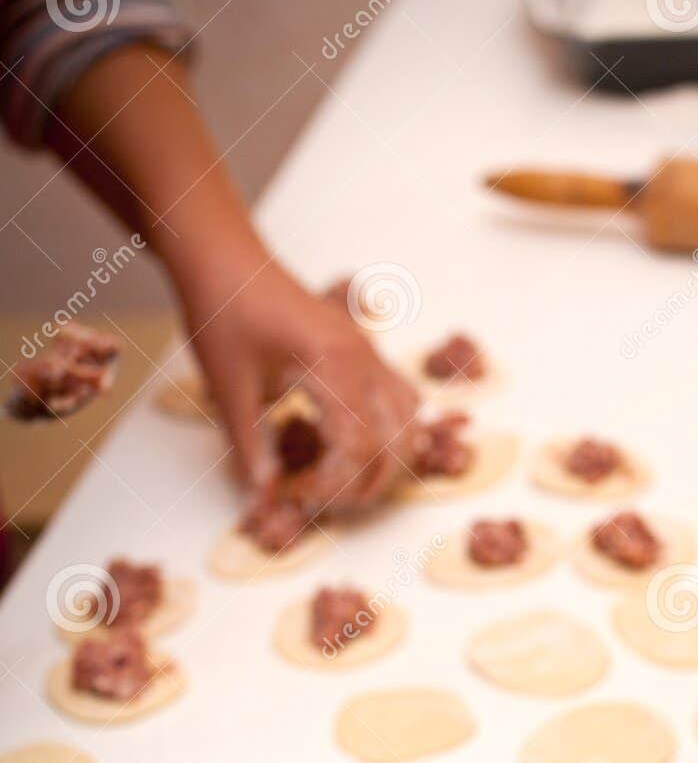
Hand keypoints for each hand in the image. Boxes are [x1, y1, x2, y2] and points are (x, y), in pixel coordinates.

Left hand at [179, 255, 417, 502]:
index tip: (295, 498)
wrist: (226, 260)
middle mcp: (364, 359)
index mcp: (333, 365)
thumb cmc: (224, 313)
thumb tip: (265, 499)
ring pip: (409, 425)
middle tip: (319, 502)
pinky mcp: (367, 353)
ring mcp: (371, 354)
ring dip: (384, 465)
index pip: (358, 449)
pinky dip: (392, 434)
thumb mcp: (229, 389)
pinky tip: (356, 448)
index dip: (332, 488)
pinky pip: (403, 401)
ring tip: (342, 483)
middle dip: (362, 486)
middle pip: (394, 445)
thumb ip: (251, 449)